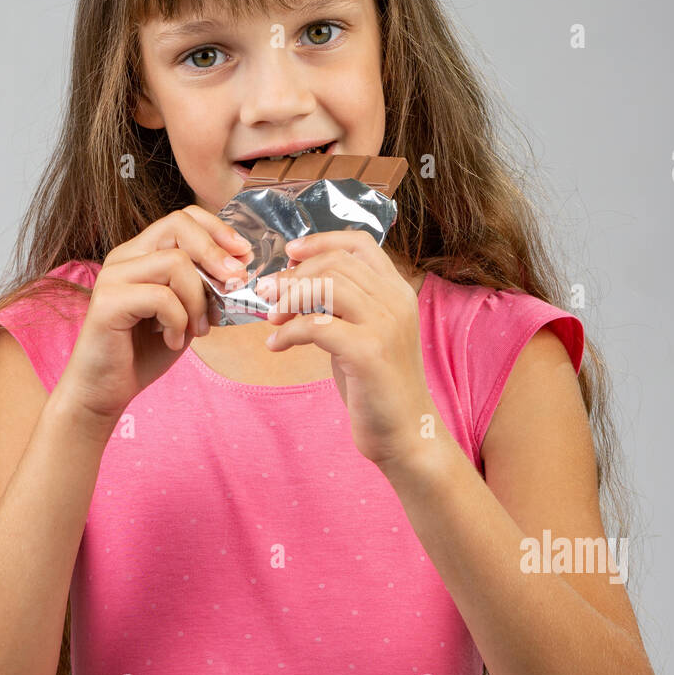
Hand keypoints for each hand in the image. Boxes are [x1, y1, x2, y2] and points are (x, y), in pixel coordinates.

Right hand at [55, 206, 252, 429]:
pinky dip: (178, 322)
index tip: (243, 255)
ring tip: (197, 330)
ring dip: (198, 299)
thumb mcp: (187, 314)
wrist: (105, 390)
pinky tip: (173, 341)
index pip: (182, 217)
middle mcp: (124, 257)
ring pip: (176, 263)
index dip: (217, 230)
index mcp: (142, 254)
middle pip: (178, 226)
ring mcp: (113, 276)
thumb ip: (205, 289)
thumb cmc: (145, 351)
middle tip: (234, 283)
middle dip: (215, 253)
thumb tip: (241, 270)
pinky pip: (162, 297)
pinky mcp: (108, 301)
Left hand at [259, 230, 436, 470]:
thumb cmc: (377, 385)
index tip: (290, 254)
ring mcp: (386, 325)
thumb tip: (296, 283)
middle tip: (268, 295)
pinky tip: (276, 345)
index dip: (321, 241)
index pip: (360, 243)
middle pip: (335, 264)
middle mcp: (397, 301)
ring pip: (326, 287)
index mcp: (398, 292)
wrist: (405, 433)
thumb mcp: (365, 333)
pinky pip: (316, 326)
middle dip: (293, 276)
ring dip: (290, 299)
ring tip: (273, 320)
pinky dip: (288, 332)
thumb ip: (343, 306)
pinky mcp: (369, 352)